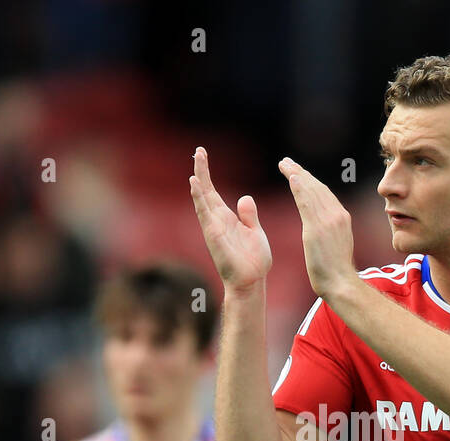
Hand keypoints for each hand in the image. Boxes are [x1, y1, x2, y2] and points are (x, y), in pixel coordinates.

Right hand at [190, 146, 271, 292]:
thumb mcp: (254, 231)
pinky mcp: (214, 236)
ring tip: (196, 163)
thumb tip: (245, 198)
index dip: (206, 173)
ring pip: (202, 200)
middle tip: (198, 150)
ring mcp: (213, 228)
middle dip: (201, 171)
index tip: (202, 154)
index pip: (212, 191)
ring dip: (198, 182)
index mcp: (226, 217)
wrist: (252, 281)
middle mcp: (216, 220)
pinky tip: (195, 185)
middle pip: (205, 191)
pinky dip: (199, 199)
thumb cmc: (253, 260)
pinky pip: (204, 215)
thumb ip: (249, 215)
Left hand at [278, 157, 358, 300]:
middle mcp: (337, 215)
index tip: (298, 172)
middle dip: (301, 172)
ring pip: (311, 191)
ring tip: (284, 164)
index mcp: (342, 218)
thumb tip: (322, 229)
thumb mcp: (336, 246)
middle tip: (287, 161)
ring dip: (297, 175)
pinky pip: (307, 203)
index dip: (310, 181)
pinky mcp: (317, 229)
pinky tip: (292, 177)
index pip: (324, 193)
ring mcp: (328, 221)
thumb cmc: (336, 272)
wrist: (341, 283)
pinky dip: (299, 188)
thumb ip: (329, 232)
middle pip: (317, 187)